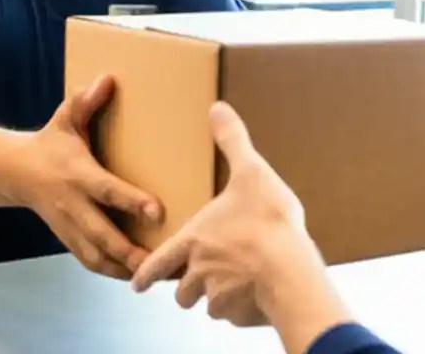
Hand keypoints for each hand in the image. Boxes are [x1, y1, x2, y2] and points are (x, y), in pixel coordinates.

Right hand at [19, 75, 163, 278]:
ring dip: (125, 270)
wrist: (13, 172)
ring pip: (97, 256)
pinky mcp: (67, 239)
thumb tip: (107, 78)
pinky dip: (112, 273)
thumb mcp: (65, 119)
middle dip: (130, 251)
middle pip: (103, 235)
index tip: (157, 211)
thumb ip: (85, 101)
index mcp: (78, 175)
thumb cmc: (49, 143)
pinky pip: (90, 262)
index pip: (107, 191)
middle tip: (161, 262)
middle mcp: (73, 205)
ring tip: (156, 277)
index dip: (131, 202)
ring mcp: (69, 227)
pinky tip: (137, 279)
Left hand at [130, 102, 337, 330]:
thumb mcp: (250, 172)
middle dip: (186, 288)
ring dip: (215, 298)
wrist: (288, 269)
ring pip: (208, 304)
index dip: (145, 272)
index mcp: (194, 240)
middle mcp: (199, 272)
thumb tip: (217, 109)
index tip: (135, 282)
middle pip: (182, 290)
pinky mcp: (241, 314)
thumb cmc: (266, 221)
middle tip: (197, 281)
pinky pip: (235, 314)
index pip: (158, 262)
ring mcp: (219, 297)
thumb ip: (232, 141)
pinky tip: (257, 295)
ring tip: (232, 286)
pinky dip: (241, 308)